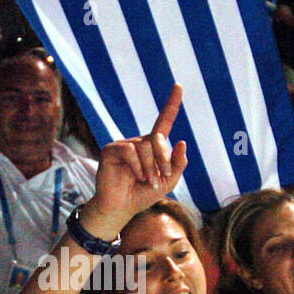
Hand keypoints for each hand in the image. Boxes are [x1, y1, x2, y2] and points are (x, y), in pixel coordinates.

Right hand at [87, 85, 186, 228]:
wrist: (122, 207)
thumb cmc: (143, 194)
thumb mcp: (168, 181)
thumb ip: (178, 164)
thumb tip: (182, 142)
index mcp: (153, 146)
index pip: (164, 121)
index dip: (172, 104)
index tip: (178, 86)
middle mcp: (139, 141)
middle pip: (158, 139)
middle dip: (163, 160)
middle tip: (160, 179)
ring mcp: (124, 144)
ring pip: (145, 147)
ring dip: (150, 168)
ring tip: (145, 180)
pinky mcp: (111, 150)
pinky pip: (130, 151)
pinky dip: (136, 166)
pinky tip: (134, 176)